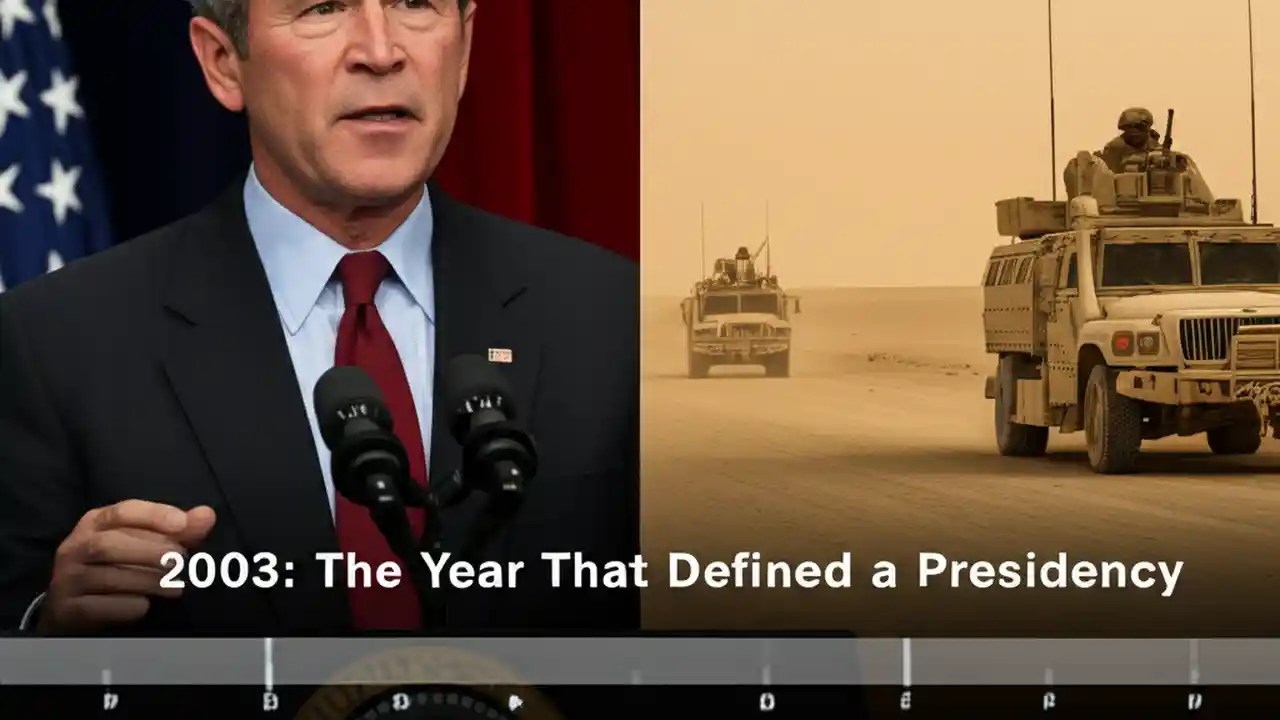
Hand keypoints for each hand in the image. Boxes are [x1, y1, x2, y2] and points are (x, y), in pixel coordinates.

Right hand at [36, 500, 216, 633]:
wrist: (75, 606)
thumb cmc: (118, 565)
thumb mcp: (146, 542)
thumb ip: (179, 531)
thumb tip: (207, 515)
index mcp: (95, 523)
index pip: (122, 512)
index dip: (153, 516)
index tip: (182, 525)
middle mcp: (75, 547)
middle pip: (108, 544)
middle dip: (149, 551)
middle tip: (180, 561)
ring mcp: (67, 579)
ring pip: (106, 577)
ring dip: (146, 581)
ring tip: (174, 587)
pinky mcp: (67, 609)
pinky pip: (97, 607)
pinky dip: (126, 606)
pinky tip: (146, 606)